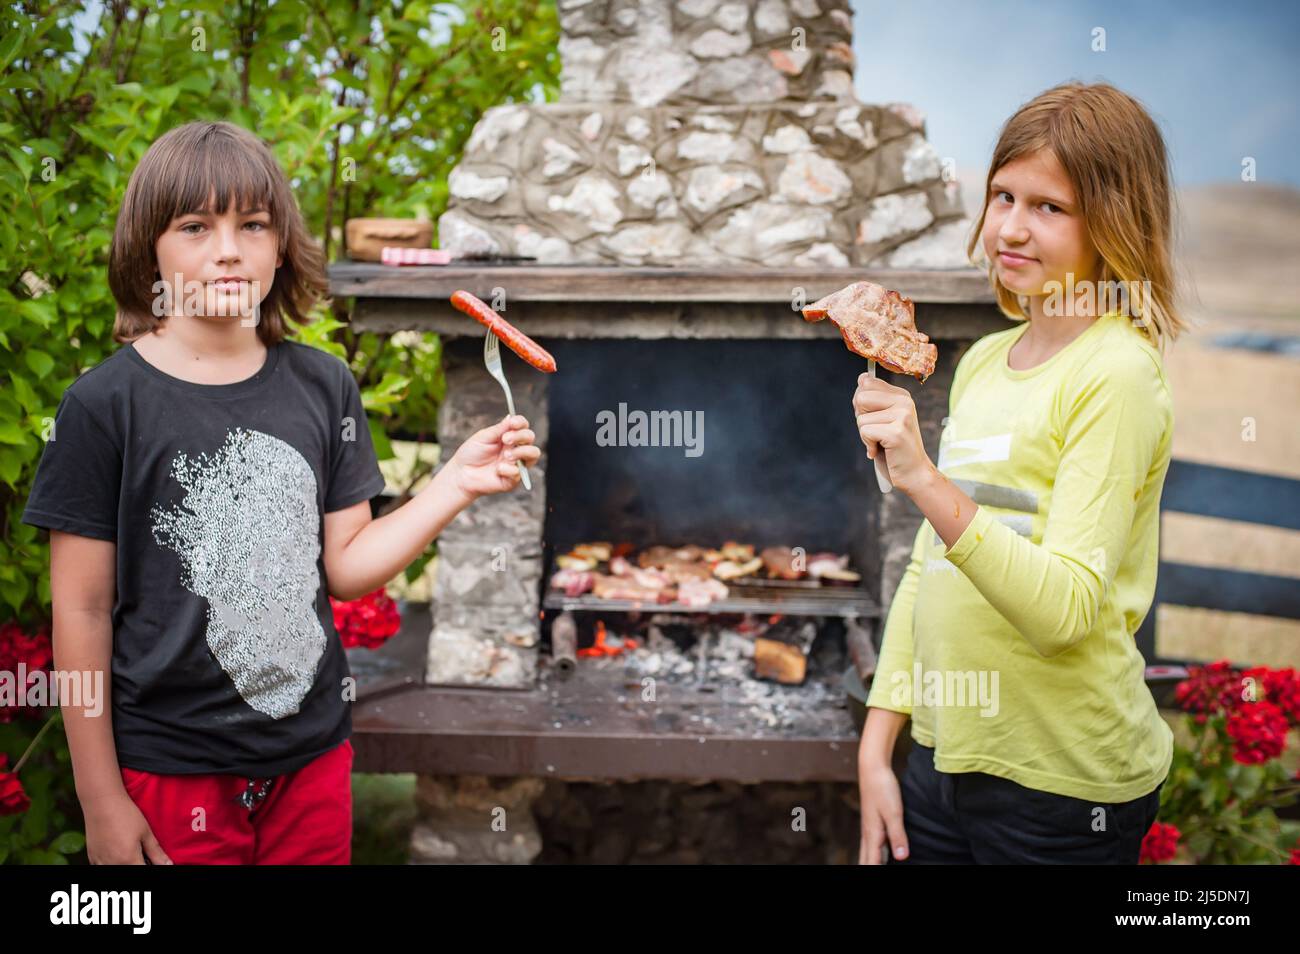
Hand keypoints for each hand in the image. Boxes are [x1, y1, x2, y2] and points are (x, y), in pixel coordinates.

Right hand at [84, 789, 172, 864]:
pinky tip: (117, 855)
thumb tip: (168, 865)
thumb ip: (156, 852)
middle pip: (129, 872)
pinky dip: (111, 865)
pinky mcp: (91, 857)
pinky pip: (102, 868)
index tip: (153, 861)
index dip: (150, 866)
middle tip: (143, 855)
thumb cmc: (126, 815)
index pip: (143, 872)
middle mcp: (112, 864)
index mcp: (128, 859)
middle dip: (138, 865)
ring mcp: (100, 861)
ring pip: (115, 872)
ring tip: (130, 854)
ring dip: (125, 865)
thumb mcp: (145, 832)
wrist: (102, 802)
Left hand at [448, 415, 540, 500]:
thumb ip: (499, 429)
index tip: (513, 423)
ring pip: (534, 454)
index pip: (522, 426)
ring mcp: (516, 463)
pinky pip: (519, 472)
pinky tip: (498, 469)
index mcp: (508, 436)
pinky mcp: (513, 479)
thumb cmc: (471, 454)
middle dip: (520, 436)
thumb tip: (511, 417)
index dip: (520, 423)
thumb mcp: (484, 437)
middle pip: (530, 437)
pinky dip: (508, 469)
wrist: (461, 473)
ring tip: (506, 455)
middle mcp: (515, 448)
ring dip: (521, 451)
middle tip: (505, 439)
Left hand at [852, 373, 931, 494]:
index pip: (866, 383)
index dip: (862, 404)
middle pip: (861, 398)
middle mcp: (904, 401)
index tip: (875, 419)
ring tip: (882, 442)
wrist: (914, 473)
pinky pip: (865, 432)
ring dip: (865, 435)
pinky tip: (881, 450)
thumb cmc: (894, 448)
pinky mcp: (896, 432)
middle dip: (862, 418)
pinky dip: (868, 445)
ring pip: (861, 418)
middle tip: (877, 432)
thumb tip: (862, 377)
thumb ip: (872, 399)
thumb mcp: (883, 419)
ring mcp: (902, 416)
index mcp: (901, 395)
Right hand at [858, 760, 908, 864]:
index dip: (874, 871)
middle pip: (866, 859)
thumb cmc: (882, 788)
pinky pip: (872, 844)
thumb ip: (898, 835)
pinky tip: (879, 853)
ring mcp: (869, 826)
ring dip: (870, 862)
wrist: (872, 768)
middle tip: (871, 873)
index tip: (876, 877)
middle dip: (868, 868)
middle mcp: (868, 833)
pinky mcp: (872, 821)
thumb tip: (902, 858)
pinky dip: (874, 853)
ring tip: (872, 867)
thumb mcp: (894, 812)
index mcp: (873, 834)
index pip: (872, 862)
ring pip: (868, 852)